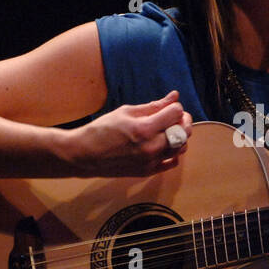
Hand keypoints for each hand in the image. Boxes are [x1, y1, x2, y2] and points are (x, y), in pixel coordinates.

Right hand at [67, 91, 193, 176]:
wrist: (85, 154)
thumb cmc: (102, 130)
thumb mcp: (126, 112)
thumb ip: (153, 106)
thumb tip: (174, 96)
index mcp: (145, 129)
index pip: (175, 114)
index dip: (175, 107)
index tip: (169, 106)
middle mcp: (151, 147)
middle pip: (184, 132)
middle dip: (183, 120)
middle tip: (175, 116)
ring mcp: (151, 161)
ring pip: (181, 147)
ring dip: (179, 136)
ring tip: (168, 130)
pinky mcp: (148, 171)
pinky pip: (172, 162)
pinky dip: (173, 152)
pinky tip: (164, 144)